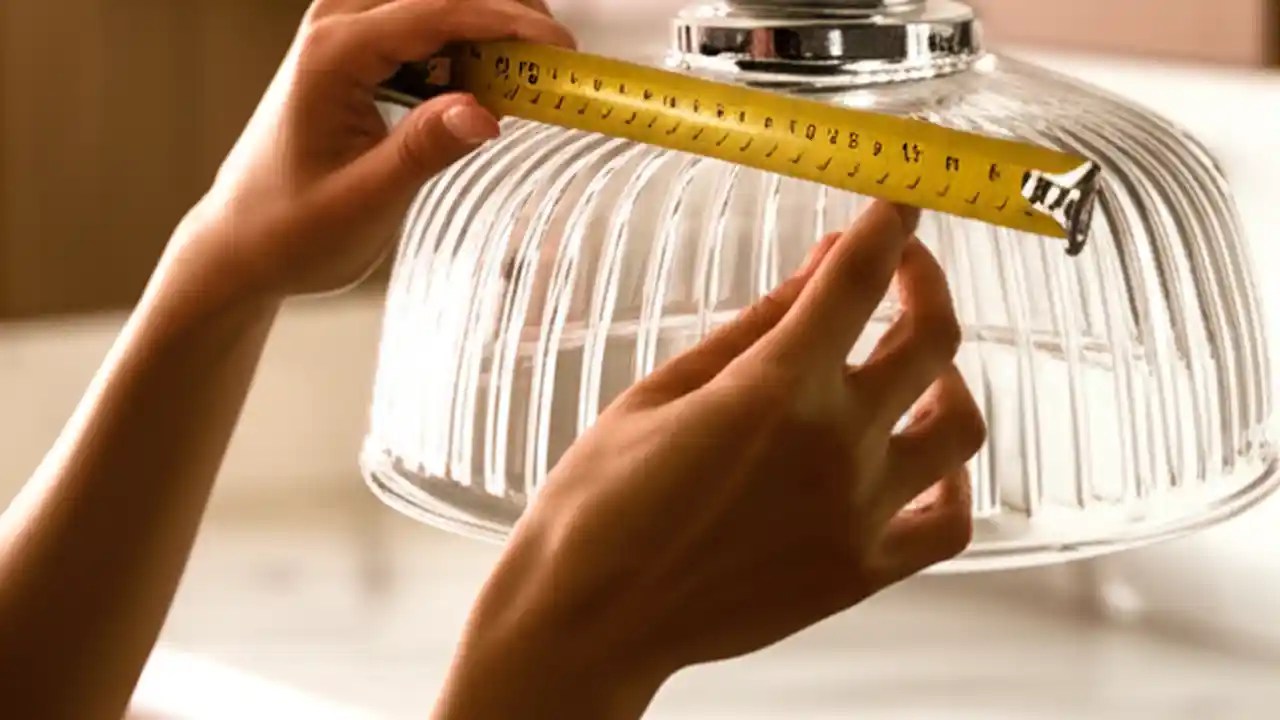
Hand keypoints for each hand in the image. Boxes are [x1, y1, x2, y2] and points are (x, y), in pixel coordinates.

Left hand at [172, 0, 573, 302]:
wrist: (243, 244)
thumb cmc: (290, 228)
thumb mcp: (365, 199)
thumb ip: (424, 150)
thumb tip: (486, 113)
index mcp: (331, 54)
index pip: (433, 13)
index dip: (504, 22)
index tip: (558, 46)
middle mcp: (335, 29)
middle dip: (500, 10)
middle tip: (556, 50)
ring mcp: (344, 37)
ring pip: (430, 5)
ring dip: (484, 26)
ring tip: (533, 66)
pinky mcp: (357, 56)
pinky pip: (422, 31)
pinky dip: (464, 46)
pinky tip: (492, 80)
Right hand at [437, 201, 985, 718]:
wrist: (587, 617)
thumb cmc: (600, 505)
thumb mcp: (661, 391)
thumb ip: (752, 326)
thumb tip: (817, 267)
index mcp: (775, 388)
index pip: (859, 279)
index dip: (889, 225)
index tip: (900, 202)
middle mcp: (834, 445)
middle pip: (930, 337)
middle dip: (923, 281)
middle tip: (903, 268)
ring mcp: (857, 514)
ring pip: (957, 426)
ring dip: (947, 376)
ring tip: (916, 368)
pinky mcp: (858, 571)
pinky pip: (947, 524)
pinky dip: (951, 483)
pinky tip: (922, 462)